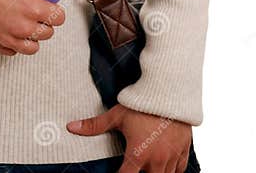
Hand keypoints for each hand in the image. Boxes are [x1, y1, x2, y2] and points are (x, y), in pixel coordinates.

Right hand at [0, 0, 81, 55]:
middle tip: (32, 10)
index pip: (59, 18)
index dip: (54, 10)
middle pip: (47, 33)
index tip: (45, 5)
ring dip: (31, 36)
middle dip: (43, 22)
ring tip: (23, 22)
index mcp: (34, 9)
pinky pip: (13, 52)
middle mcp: (24, 28)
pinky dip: (14, 44)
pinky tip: (9, 29)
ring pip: (33, 48)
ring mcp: (9, 38)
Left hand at [66, 103, 191, 172]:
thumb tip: (71, 127)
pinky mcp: (184, 149)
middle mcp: (156, 160)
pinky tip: (164, 164)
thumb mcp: (117, 115)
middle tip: (134, 166)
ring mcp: (172, 157)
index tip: (116, 172)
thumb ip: (94, 125)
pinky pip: (180, 169)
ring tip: (147, 166)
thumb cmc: (142, 103)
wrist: (170, 90)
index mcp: (138, 154)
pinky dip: (172, 169)